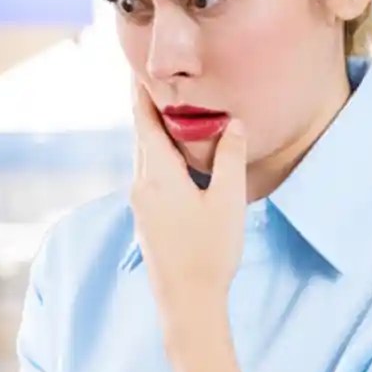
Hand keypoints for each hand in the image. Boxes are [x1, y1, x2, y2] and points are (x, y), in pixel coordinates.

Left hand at [130, 82, 248, 317]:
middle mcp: (141, 185)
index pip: (144, 122)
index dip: (142, 95)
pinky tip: (174, 158)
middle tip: (155, 83)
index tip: (139, 70)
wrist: (186, 302)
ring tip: (167, 114)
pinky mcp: (146, 218)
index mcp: (156, 174)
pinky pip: (148, 175)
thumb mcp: (227, 200)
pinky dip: (158, 156)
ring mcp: (140, 203)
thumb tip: (233, 123)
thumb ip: (229, 158)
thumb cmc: (209, 252)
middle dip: (148, 110)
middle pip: (142, 137)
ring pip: (145, 157)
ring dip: (154, 134)